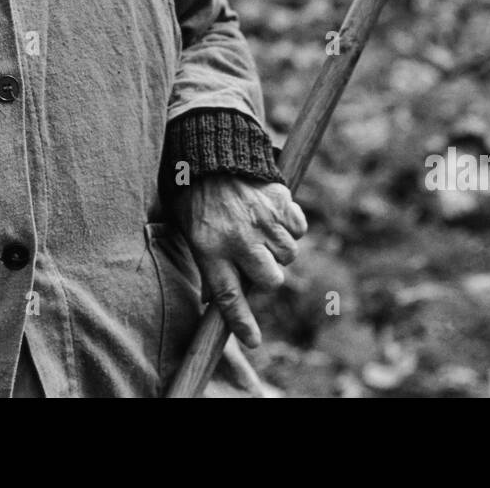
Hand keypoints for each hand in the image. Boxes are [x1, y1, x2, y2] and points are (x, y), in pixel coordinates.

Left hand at [171, 175, 307, 347]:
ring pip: (288, 255)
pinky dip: (291, 225)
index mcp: (210, 248)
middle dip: (267, 276)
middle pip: (271, 280)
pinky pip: (299, 228)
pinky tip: (274, 214)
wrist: (213, 149)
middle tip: (256, 260)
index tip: (253, 341)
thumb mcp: (190, 231)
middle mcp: (239, 238)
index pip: (228, 296)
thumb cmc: (196, 194)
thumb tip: (214, 299)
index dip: (241, 322)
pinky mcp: (281, 202)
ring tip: (260, 228)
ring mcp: (263, 220)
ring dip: (278, 248)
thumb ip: (207, 264)